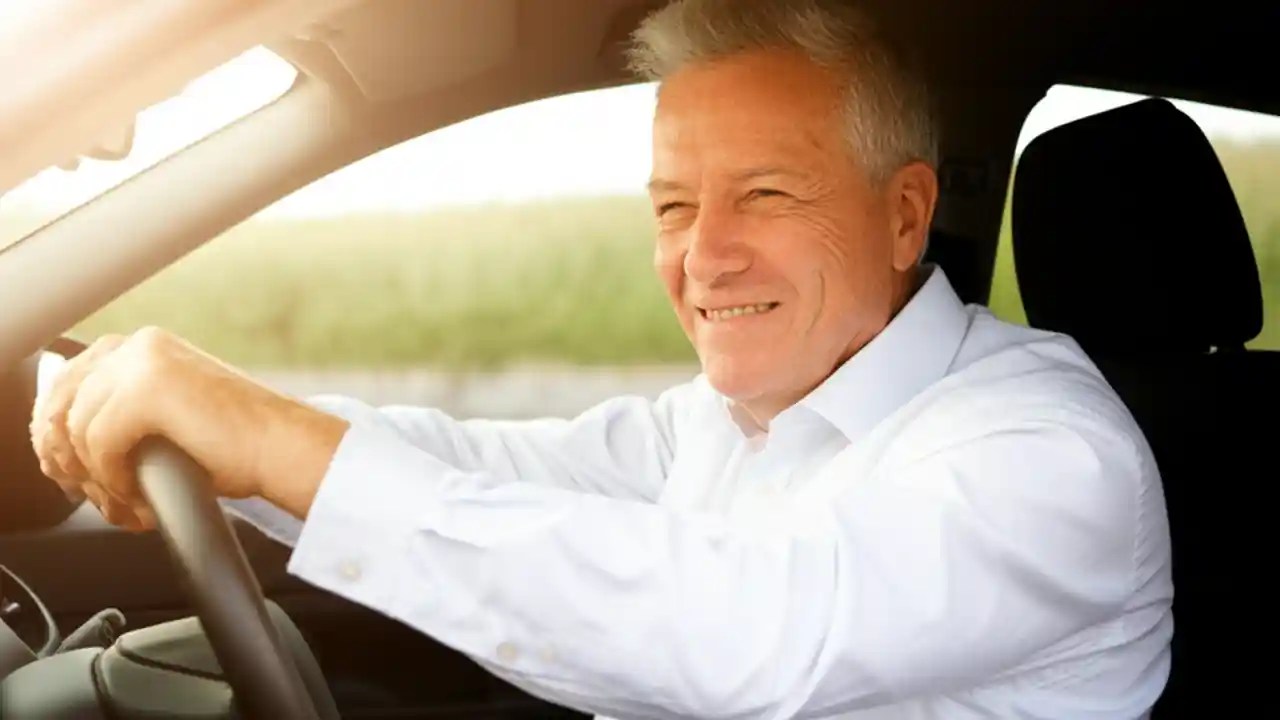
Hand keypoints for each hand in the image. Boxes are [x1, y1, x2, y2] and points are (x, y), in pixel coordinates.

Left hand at [30, 327, 347, 530]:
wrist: (283, 447)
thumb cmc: (238, 444)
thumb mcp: (169, 419)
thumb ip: (123, 417)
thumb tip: (64, 448)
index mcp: (145, 346)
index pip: (70, 384)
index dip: (59, 435)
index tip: (70, 473)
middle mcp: (140, 345)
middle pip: (63, 403)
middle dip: (67, 458)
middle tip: (94, 496)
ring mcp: (143, 363)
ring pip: (76, 429)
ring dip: (95, 478)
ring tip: (126, 506)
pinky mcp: (147, 391)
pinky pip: (98, 444)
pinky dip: (113, 478)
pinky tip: (139, 495)